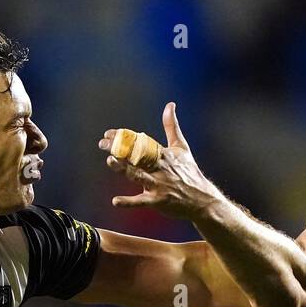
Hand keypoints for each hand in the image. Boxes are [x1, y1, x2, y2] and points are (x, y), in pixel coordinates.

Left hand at [99, 102, 222, 219]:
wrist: (202, 199)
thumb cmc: (189, 173)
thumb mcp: (182, 147)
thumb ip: (172, 126)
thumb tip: (170, 104)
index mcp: (163, 154)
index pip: (140, 142)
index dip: (123, 137)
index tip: (108, 134)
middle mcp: (160, 167)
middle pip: (136, 156)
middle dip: (119, 149)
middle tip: (102, 144)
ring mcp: (159, 184)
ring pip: (138, 175)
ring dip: (124, 168)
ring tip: (110, 160)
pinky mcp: (158, 201)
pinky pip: (141, 202)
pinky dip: (129, 202)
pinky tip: (115, 201)